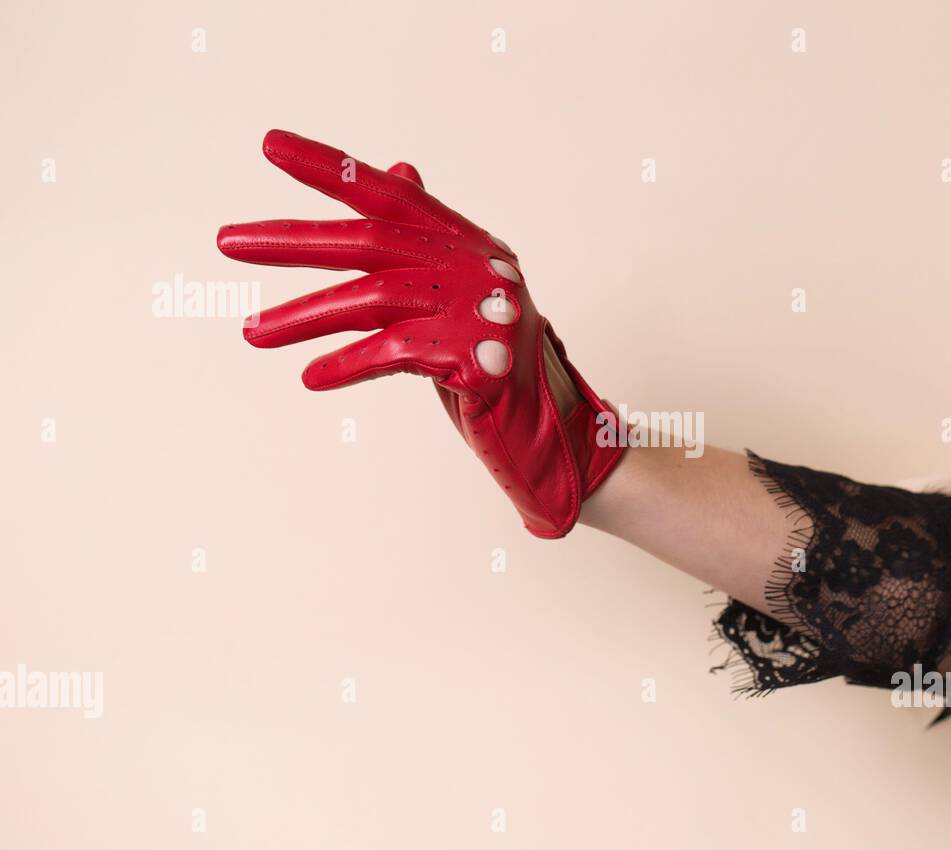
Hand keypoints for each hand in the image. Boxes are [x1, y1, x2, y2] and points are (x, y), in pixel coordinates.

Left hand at [217, 130, 622, 536]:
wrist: (557, 435)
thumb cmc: (497, 367)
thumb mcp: (458, 297)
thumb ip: (426, 243)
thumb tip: (399, 171)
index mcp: (469, 244)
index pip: (391, 195)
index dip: (330, 169)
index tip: (270, 146)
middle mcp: (477, 264)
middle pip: (369, 242)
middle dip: (292, 242)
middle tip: (228, 242)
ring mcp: (480, 307)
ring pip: (373, 297)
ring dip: (304, 317)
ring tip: (252, 334)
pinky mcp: (478, 354)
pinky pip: (395, 352)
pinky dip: (349, 363)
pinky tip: (312, 378)